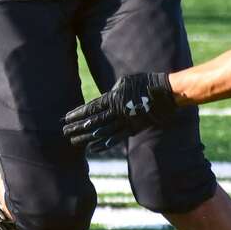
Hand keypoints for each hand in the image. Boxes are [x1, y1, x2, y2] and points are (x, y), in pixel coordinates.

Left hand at [62, 72, 176, 152]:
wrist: (166, 93)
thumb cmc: (145, 83)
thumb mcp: (125, 81)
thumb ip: (113, 91)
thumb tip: (105, 99)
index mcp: (113, 97)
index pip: (91, 107)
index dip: (78, 113)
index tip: (66, 118)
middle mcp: (117, 111)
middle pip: (93, 121)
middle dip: (78, 126)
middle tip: (64, 132)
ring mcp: (125, 121)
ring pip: (102, 131)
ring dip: (87, 137)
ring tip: (74, 142)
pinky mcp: (134, 128)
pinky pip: (116, 138)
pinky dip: (105, 143)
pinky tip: (94, 148)